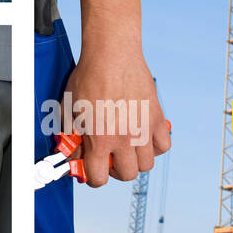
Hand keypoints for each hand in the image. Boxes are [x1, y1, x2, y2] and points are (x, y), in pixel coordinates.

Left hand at [62, 47, 170, 186]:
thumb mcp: (68, 107)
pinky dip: (155, 146)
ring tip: (126, 147)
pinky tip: (143, 137)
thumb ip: (69, 134)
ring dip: (135, 160)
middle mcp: (124, 138)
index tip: (91, 170)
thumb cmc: (88, 77)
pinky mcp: (157, 118)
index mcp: (100, 139)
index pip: (99, 178)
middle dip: (115, 169)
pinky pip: (163, 145)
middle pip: (127, 174)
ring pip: (147, 164)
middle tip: (108, 157)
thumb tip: (71, 150)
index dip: (93, 177)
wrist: (112, 54)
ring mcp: (143, 129)